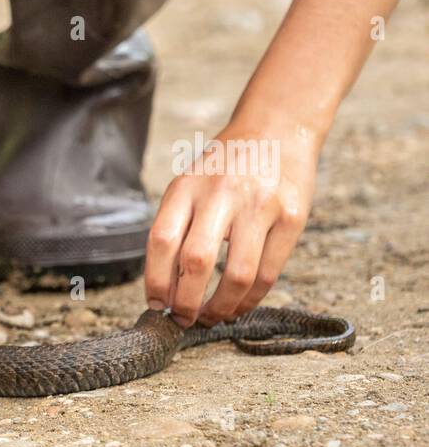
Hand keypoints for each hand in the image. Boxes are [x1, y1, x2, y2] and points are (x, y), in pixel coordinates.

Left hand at [145, 121, 319, 327]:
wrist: (278, 127)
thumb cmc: (225, 166)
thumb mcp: (190, 182)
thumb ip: (177, 225)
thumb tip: (165, 286)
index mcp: (186, 187)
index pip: (161, 242)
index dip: (155, 281)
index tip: (156, 305)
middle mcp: (221, 194)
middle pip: (195, 262)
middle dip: (185, 303)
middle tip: (182, 320)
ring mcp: (259, 205)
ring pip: (237, 276)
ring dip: (221, 308)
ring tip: (211, 317)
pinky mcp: (291, 217)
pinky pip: (268, 273)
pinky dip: (250, 299)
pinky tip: (238, 305)